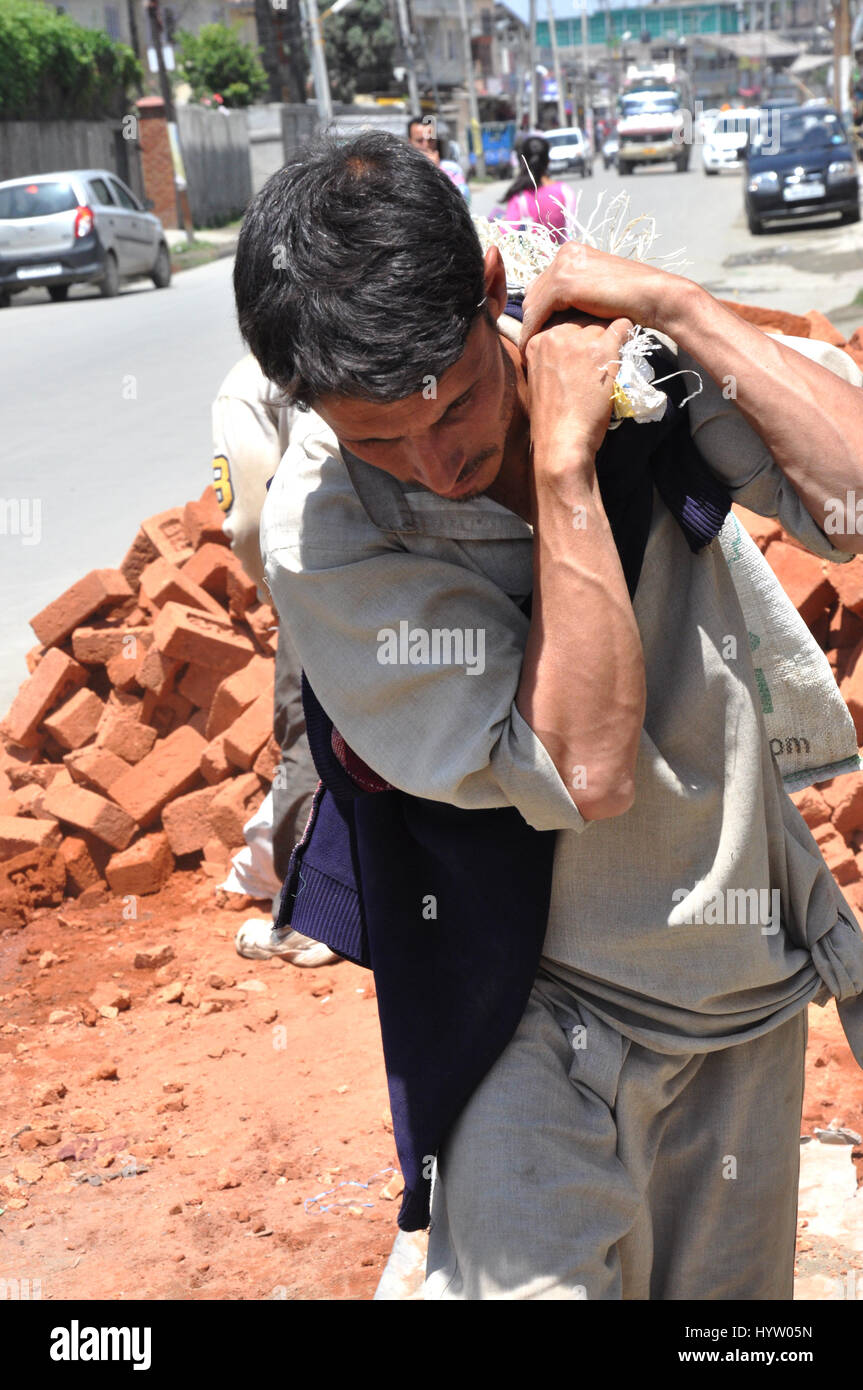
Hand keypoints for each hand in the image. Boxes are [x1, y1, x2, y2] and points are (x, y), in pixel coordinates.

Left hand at [520, 243, 685, 356]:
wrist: (653, 296)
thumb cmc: (632, 299)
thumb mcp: (598, 290)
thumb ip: (578, 293)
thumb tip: (559, 310)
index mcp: (572, 252)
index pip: (543, 283)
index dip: (539, 309)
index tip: (539, 330)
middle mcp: (564, 253)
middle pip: (534, 291)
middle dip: (533, 318)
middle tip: (530, 343)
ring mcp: (563, 266)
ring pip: (532, 302)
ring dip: (531, 327)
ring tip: (530, 349)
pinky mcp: (563, 283)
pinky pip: (537, 312)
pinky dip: (532, 331)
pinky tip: (532, 347)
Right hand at [525, 311, 633, 465]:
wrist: (561, 441)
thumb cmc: (551, 419)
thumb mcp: (540, 380)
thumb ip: (549, 357)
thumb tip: (568, 350)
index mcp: (535, 342)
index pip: (560, 318)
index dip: (575, 329)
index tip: (582, 346)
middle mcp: (553, 335)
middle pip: (580, 315)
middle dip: (591, 328)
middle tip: (600, 347)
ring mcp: (577, 341)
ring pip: (600, 319)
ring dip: (609, 332)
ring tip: (612, 351)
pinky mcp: (600, 350)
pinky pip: (621, 326)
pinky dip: (626, 333)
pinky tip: (625, 347)